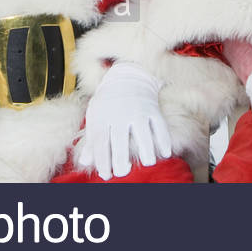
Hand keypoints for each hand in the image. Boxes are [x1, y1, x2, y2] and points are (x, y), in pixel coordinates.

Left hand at [84, 61, 172, 179]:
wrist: (128, 75)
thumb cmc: (108, 100)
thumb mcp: (95, 115)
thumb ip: (91, 139)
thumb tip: (85, 162)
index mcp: (102, 116)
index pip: (101, 143)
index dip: (103, 162)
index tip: (106, 175)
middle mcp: (120, 114)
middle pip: (120, 142)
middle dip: (121, 162)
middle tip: (123, 172)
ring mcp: (138, 111)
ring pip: (144, 136)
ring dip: (147, 153)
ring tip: (148, 162)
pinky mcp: (153, 108)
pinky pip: (160, 127)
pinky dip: (164, 141)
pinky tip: (165, 153)